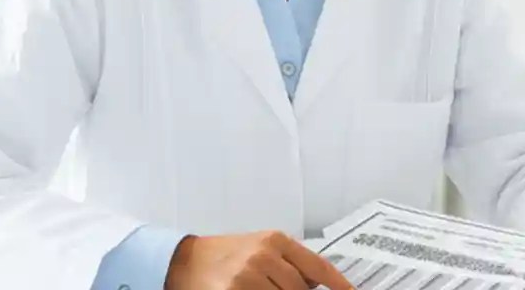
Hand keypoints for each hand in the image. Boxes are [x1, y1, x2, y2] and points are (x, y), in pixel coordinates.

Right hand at [165, 230, 353, 289]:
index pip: (318, 267)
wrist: (185, 261)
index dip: (339, 285)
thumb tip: (318, 284)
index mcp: (275, 240)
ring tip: (262, 287)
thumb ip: (289, 262)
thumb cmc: (225, 255)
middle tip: (286, 289)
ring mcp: (247, 277)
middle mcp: (263, 255)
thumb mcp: (260, 247)